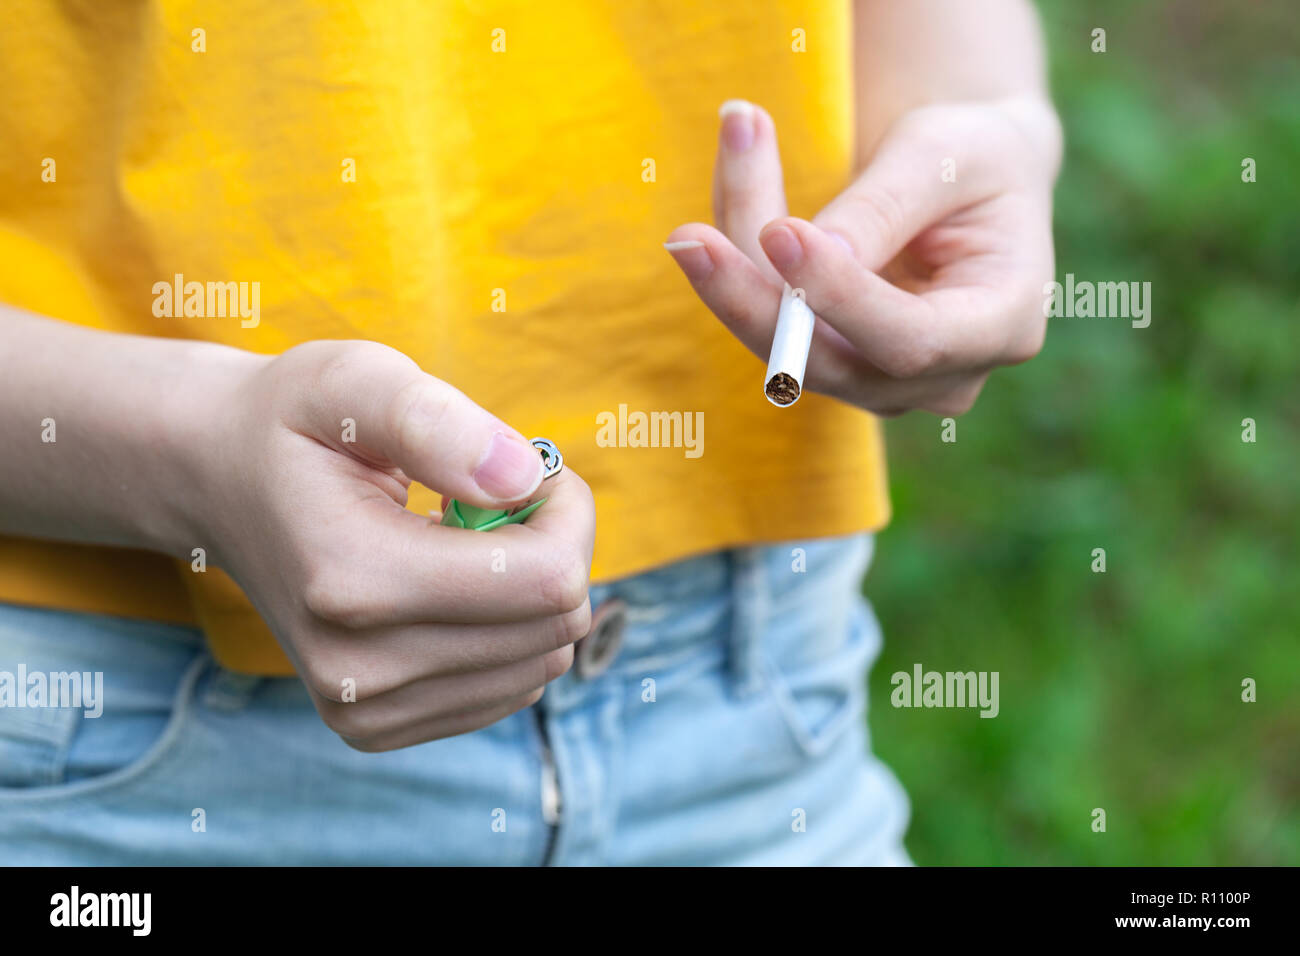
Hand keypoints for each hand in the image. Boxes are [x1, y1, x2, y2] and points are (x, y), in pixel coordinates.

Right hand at [195, 341, 594, 750]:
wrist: (216, 481)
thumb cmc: (293, 422)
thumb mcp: (354, 380)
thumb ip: (436, 422)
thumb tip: (522, 479)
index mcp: (354, 580)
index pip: (546, 581)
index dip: (568, 514)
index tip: (533, 469)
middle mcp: (357, 670)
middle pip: (554, 626)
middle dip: (556, 546)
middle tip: (499, 495)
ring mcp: (366, 709)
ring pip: (544, 661)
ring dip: (533, 590)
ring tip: (466, 537)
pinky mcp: (378, 726)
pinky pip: (513, 687)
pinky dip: (508, 630)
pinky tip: (453, 583)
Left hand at [666, 96, 1061, 415]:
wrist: (965, 180)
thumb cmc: (973, 160)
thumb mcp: (948, 156)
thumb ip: (885, 209)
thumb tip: (809, 255)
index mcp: (1002, 327)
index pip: (910, 341)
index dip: (839, 297)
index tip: (779, 231)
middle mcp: (941, 377)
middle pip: (828, 364)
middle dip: (752, 299)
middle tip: (690, 238)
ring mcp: (880, 382)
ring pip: (782, 342)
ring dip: (738, 252)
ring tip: (737, 134)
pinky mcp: (829, 362)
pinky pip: (766, 317)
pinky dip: (739, 247)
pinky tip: (738, 162)